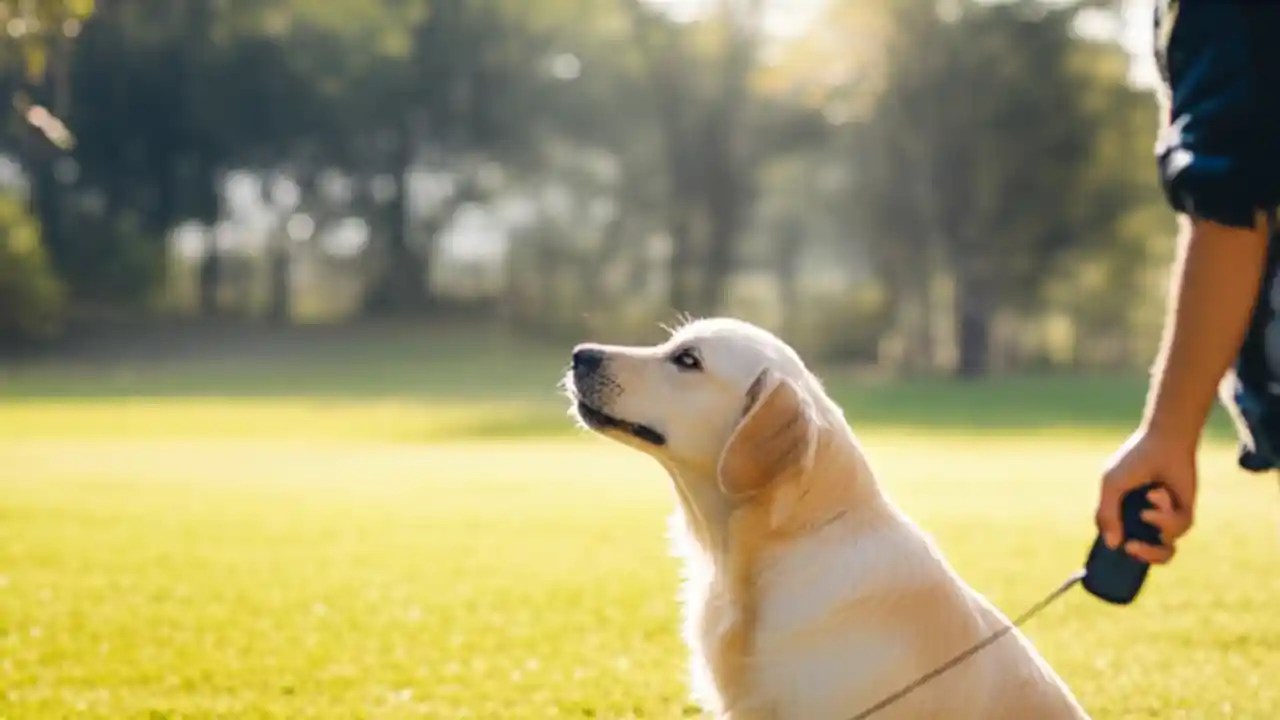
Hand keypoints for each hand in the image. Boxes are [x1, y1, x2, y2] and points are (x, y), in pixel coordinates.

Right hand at [1095, 428, 1197, 563]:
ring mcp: (1165, 521)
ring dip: (1158, 520)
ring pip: (1165, 545)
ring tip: (1153, 496)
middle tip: (1131, 548)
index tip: (1114, 559)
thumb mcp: (1111, 487)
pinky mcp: (1184, 515)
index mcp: (1122, 516)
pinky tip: (1161, 492)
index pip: (1120, 546)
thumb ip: (1106, 515)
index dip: (1118, 557)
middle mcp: (1143, 523)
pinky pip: (1178, 529)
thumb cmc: (1133, 462)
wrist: (1164, 444)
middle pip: (1146, 555)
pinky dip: (1168, 513)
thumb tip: (1112, 545)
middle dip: (1143, 555)